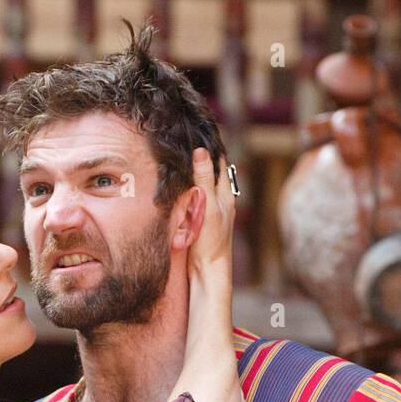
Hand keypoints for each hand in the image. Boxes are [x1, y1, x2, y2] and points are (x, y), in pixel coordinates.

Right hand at [186, 147, 235, 282]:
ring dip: (190, 174)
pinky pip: (192, 199)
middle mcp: (219, 199)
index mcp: (224, 193)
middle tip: (183, 141)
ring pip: (200, 185)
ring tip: (177, 158)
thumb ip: (204, 178)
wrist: (207, 270)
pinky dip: (185, 190)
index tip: (197, 131)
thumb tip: (201, 150)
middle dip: (198, 157)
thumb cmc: (211, 240)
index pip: (219, 161)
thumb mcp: (208, 205)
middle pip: (209, 171)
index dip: (210, 146)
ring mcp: (209, 210)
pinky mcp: (199, 221)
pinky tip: (176, 188)